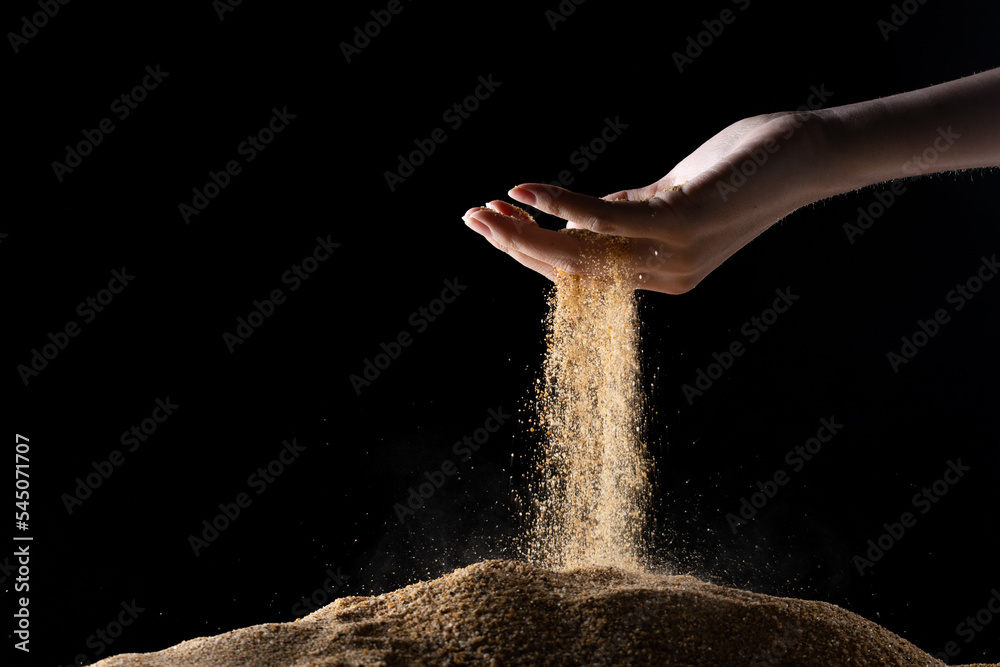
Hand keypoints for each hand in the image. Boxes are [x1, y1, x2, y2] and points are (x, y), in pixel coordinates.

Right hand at [462, 111, 828, 293]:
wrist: (807, 157)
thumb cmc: (739, 172)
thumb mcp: (671, 197)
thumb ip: (627, 212)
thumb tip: (578, 215)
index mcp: (659, 275)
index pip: (581, 273)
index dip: (530, 253)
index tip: (494, 224)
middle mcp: (663, 277)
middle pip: (572, 270)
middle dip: (515, 246)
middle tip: (471, 219)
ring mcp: (672, 255)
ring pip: (581, 252)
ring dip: (525, 231)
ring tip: (486, 211)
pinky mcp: (680, 222)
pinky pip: (607, 219)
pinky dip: (562, 205)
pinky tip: (526, 191)